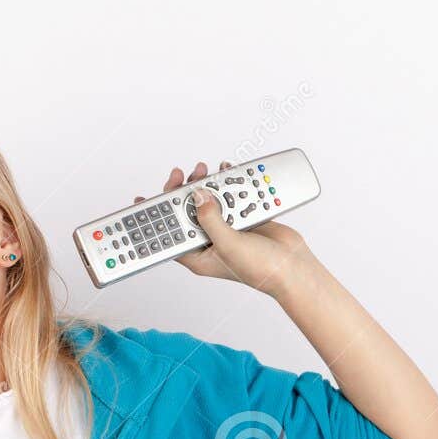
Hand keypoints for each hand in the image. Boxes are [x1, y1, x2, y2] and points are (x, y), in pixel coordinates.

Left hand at [135, 161, 314, 295]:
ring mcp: (227, 230)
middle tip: (182, 174)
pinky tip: (226, 172)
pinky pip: (231, 198)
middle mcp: (209, 242)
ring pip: (209, 202)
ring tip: (204, 169)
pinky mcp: (243, 220)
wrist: (295, 267)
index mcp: (197, 255)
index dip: (154, 218)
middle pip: (187, 213)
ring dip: (207, 185)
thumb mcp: (228, 244)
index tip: (142, 200)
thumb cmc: (260, 269)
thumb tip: (196, 196)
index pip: (169, 234)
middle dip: (183, 193)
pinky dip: (229, 185)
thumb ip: (210, 219)